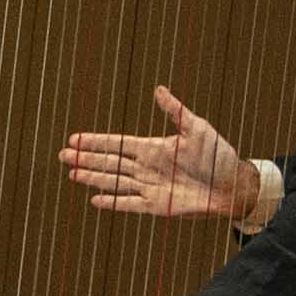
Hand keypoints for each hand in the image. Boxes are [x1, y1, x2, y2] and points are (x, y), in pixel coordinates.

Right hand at [64, 85, 258, 224]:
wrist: (233, 185)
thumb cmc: (218, 155)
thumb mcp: (198, 129)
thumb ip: (176, 111)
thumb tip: (158, 89)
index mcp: (153, 147)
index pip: (117, 143)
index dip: (95, 141)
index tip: (74, 138)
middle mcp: (146, 167)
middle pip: (109, 162)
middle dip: (85, 158)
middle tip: (62, 154)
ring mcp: (149, 186)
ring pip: (114, 182)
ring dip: (93, 178)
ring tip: (72, 174)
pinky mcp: (156, 205)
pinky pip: (129, 204)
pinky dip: (113, 202)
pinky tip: (95, 200)